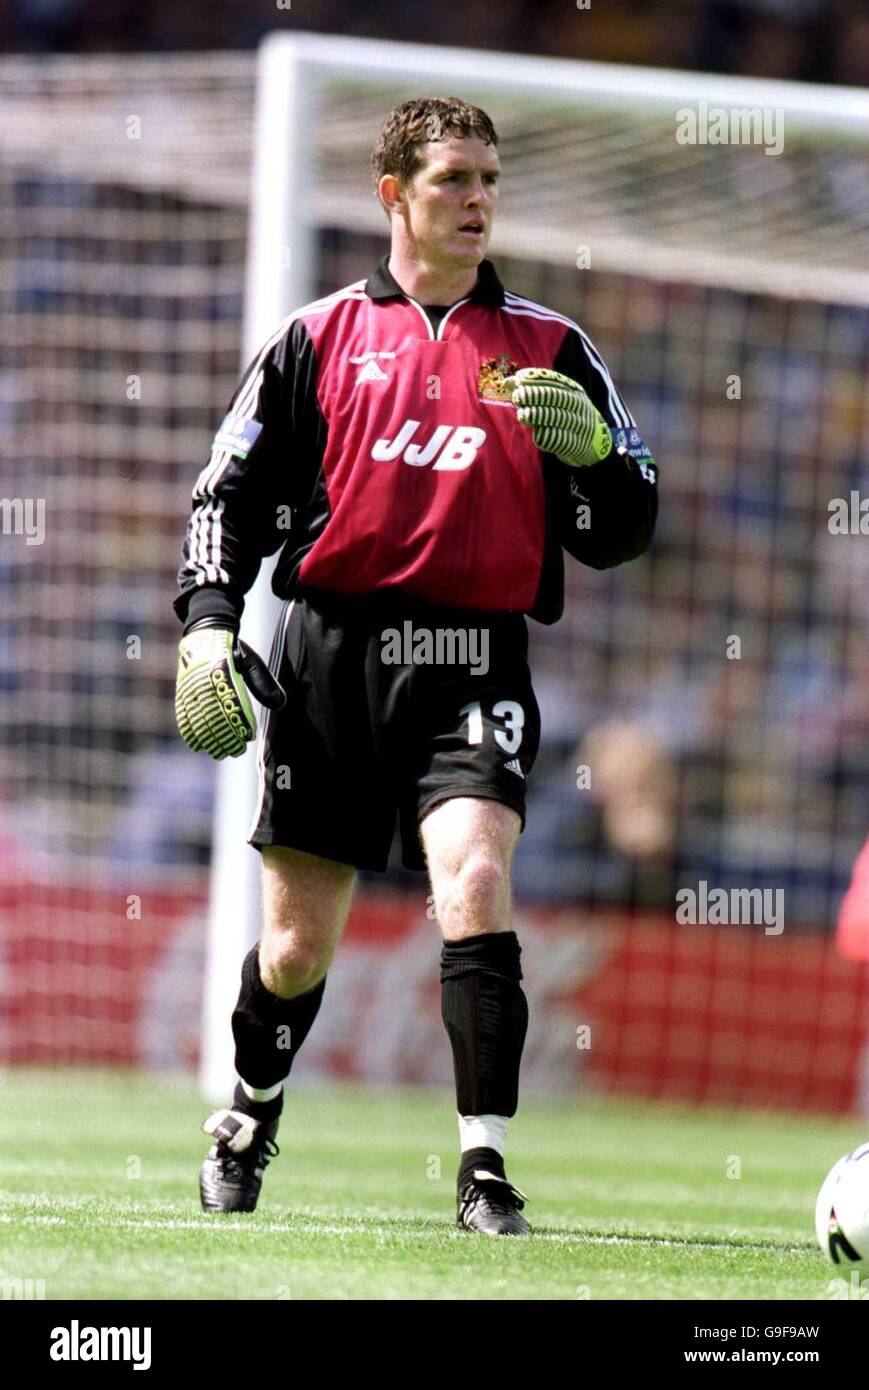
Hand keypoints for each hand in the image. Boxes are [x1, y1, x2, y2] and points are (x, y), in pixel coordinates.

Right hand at [175, 626, 285, 759]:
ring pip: (198, 719)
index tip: (248, 738)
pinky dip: (189, 731)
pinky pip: (183, 714)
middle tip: (236, 752)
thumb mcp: (252, 662)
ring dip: (209, 739)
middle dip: (225, 738)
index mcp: (224, 672)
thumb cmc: (233, 652)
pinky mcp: (182, 692)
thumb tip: (280, 704)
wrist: (205, 634)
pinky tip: (196, 744)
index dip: (239, 723)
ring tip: (219, 753)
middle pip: (215, 717)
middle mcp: (206, 681)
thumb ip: (263, 682)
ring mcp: (191, 687)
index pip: (233, 704)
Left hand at [504, 367, 611, 467]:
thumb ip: (534, 391)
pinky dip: (549, 437)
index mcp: (574, 392)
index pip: (555, 382)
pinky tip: (537, 435)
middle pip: (556, 398)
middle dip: (536, 395)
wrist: (595, 444)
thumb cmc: (567, 417)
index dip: (536, 379)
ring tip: (522, 415)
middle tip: (518, 396)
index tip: (519, 380)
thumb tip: (507, 382)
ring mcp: (579, 425)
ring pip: (558, 418)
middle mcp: (578, 406)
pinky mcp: (577, 445)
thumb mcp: (557, 401)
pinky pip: (562, 440)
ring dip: (539, 416)